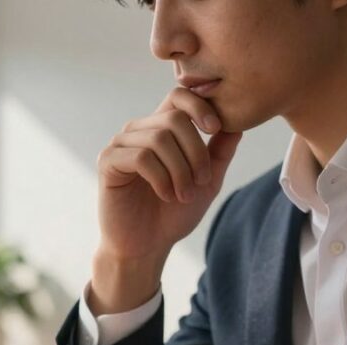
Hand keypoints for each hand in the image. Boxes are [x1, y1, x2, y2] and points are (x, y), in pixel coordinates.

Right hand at [91, 88, 242, 312]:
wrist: (146, 246)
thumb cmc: (173, 215)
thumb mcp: (207, 180)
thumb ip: (220, 152)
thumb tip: (239, 122)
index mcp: (160, 129)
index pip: (179, 96)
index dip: (200, 106)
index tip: (216, 129)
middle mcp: (138, 131)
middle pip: (174, 119)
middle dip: (195, 151)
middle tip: (201, 181)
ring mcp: (120, 145)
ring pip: (159, 138)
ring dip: (180, 170)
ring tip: (183, 194)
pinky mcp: (108, 163)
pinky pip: (140, 157)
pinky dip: (160, 178)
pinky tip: (165, 195)